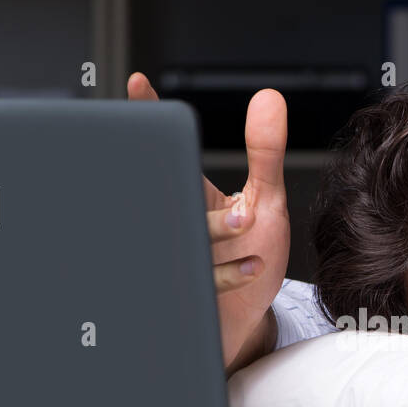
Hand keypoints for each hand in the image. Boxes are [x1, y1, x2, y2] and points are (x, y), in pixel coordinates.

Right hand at [127, 72, 290, 373]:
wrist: (247, 321)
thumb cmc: (253, 254)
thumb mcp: (267, 200)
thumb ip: (266, 153)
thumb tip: (269, 98)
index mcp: (191, 194)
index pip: (165, 152)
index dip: (149, 118)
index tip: (137, 85)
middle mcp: (179, 223)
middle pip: (171, 197)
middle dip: (204, 200)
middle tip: (240, 207)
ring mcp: (179, 257)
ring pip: (182, 238)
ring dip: (217, 232)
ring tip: (247, 224)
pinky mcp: (186, 291)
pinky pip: (194, 280)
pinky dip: (225, 272)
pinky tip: (251, 266)